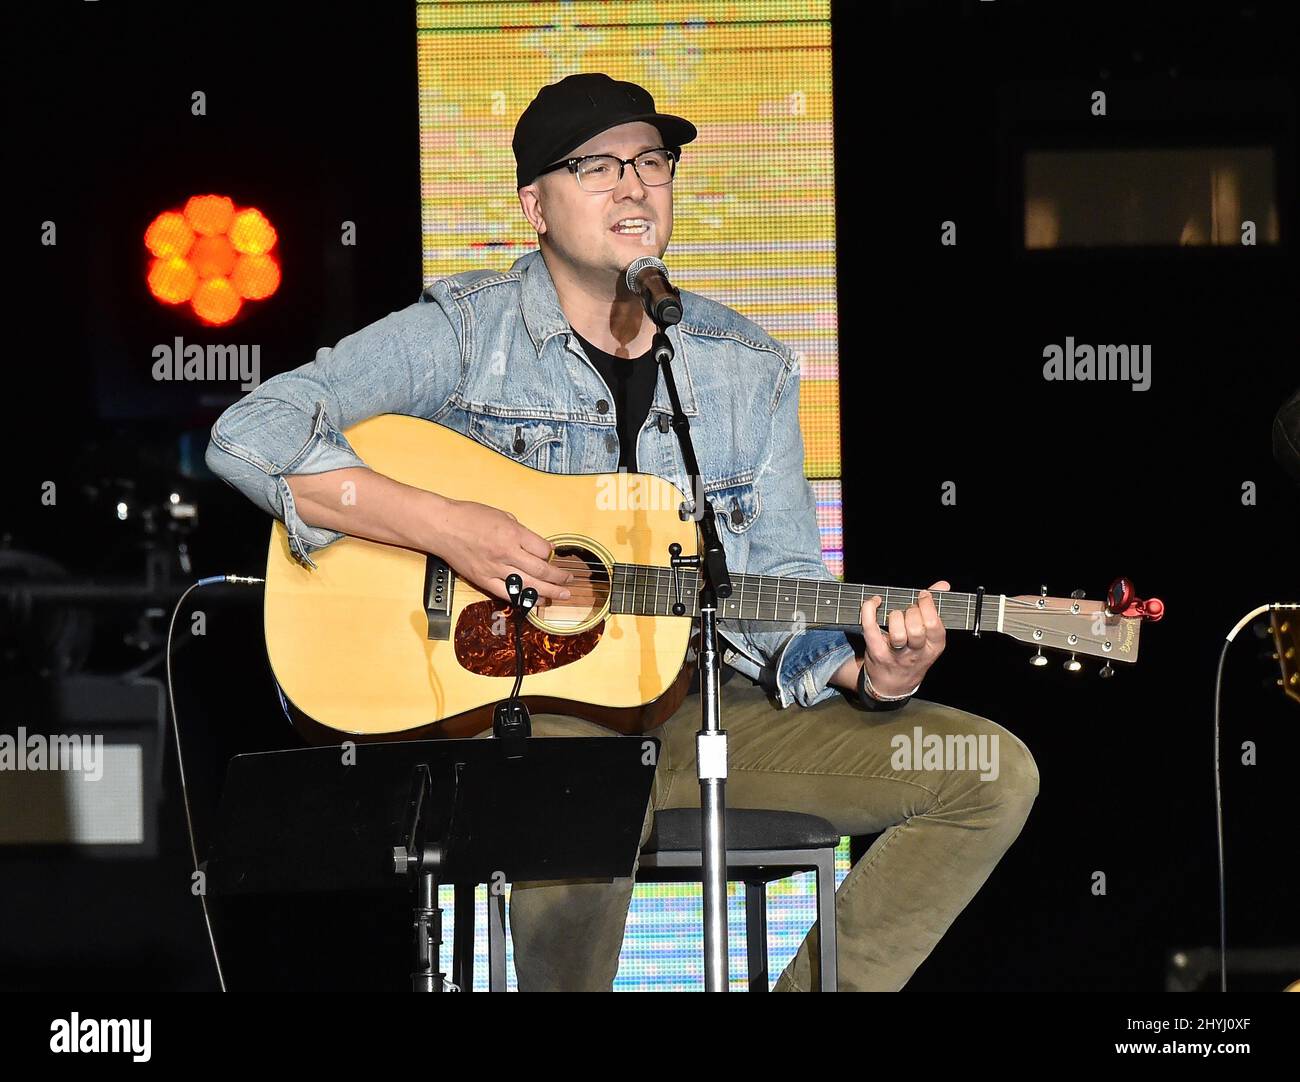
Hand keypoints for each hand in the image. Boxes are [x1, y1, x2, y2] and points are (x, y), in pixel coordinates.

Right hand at [436, 498, 574, 603]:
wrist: (442, 526)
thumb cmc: (469, 516)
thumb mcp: (502, 515)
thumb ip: (522, 531)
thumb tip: (538, 545)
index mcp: (513, 533)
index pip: (543, 549)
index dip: (553, 554)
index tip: (556, 557)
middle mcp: (507, 553)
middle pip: (541, 570)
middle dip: (559, 576)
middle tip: (569, 580)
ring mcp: (495, 569)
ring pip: (529, 585)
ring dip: (549, 591)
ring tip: (562, 594)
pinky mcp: (484, 580)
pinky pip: (508, 594)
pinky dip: (525, 598)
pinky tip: (537, 600)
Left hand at [859, 580, 949, 697]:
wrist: (893, 684)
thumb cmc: (913, 654)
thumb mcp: (930, 638)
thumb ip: (935, 608)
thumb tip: (943, 585)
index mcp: (934, 647)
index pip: (933, 624)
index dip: (927, 606)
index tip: (923, 596)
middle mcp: (916, 653)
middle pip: (916, 628)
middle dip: (911, 612)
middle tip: (908, 611)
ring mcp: (896, 654)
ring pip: (897, 633)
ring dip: (894, 617)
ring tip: (894, 616)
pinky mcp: (877, 652)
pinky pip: (871, 628)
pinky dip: (870, 610)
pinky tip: (874, 602)